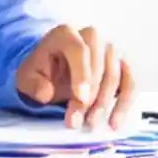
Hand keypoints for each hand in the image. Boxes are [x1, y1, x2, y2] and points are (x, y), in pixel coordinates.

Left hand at [15, 25, 135, 130]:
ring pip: (116, 74)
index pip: (79, 49)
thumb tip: (45, 93)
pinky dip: (125, 104)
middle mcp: (92, 35)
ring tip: (91, 124)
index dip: (81, 74)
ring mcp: (110, 48)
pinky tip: (114, 122)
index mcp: (66, 33)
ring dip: (105, 103)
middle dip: (90, 95)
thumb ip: (33, 83)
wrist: (54, 69)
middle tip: (79, 119)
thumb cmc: (43, 70)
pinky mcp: (122, 63)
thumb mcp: (27, 76)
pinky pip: (130, 82)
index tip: (80, 99)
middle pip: (99, 64)